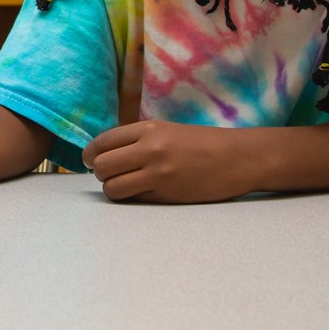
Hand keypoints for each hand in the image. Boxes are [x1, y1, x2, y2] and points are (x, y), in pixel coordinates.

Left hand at [81, 119, 258, 202]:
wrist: (237, 158)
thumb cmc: (203, 143)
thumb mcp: (168, 131)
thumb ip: (139, 140)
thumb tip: (107, 153)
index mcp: (148, 129)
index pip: (103, 142)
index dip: (91, 155)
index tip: (91, 161)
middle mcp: (149, 149)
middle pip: (101, 166)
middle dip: (100, 173)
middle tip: (109, 176)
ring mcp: (158, 173)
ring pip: (112, 187)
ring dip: (113, 189)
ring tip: (125, 187)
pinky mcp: (167, 194)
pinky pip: (134, 199)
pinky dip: (132, 198)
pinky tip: (143, 193)